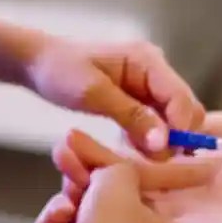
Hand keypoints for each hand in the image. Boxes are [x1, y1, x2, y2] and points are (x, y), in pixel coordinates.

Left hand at [25, 38, 204, 157]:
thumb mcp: (94, 94)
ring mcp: (148, 85)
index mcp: (147, 61)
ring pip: (172, 118)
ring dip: (162, 139)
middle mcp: (154, 70)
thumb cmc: (61, 71)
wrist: (37, 63)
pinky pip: (156, 122)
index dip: (180, 127)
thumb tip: (163, 142)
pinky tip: (134, 150)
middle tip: (154, 161)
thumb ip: (131, 116)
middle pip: (184, 108)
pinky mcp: (138, 99)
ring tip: (143, 159)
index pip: (179, 96)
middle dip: (175, 135)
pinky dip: (149, 138)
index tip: (168, 154)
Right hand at [31, 164, 177, 222]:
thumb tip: (110, 168)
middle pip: (101, 211)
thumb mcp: (120, 176)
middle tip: (62, 160)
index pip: (143, 201)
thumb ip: (115, 165)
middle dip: (78, 186)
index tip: (90, 159)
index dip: (117, 179)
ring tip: (60, 211)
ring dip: (62, 212)